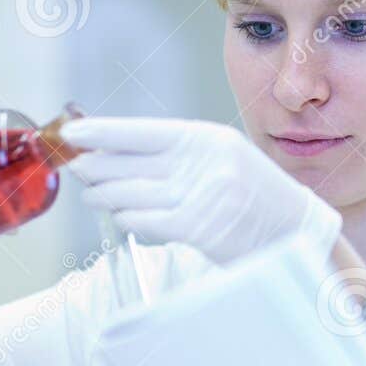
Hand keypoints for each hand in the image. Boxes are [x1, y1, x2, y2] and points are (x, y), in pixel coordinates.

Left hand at [59, 116, 342, 265]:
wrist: (295, 235)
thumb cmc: (255, 199)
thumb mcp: (223, 161)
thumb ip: (177, 157)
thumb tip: (114, 157)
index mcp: (207, 138)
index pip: (141, 131)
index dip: (100, 132)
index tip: (69, 134)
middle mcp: (202, 161)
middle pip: (126, 162)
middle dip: (94, 166)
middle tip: (76, 168)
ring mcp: (200, 195)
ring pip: (128, 193)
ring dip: (105, 196)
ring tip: (95, 195)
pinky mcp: (197, 227)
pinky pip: (143, 221)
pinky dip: (128, 219)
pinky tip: (125, 217)